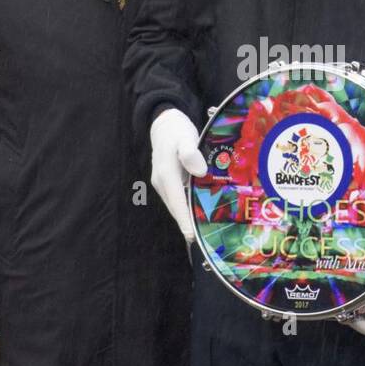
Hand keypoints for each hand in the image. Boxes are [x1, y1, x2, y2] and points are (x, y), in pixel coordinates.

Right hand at [150, 108, 205, 241]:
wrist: (164, 125)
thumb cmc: (177, 131)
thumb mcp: (185, 137)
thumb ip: (191, 153)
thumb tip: (199, 171)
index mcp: (166, 174)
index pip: (177, 201)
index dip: (184, 220)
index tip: (191, 236)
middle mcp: (162, 182)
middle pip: (175, 208)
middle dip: (187, 224)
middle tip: (203, 240)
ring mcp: (162, 183)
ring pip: (175, 205)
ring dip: (186, 218)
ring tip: (202, 233)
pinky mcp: (167, 183)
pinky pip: (177, 199)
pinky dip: (186, 208)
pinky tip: (198, 214)